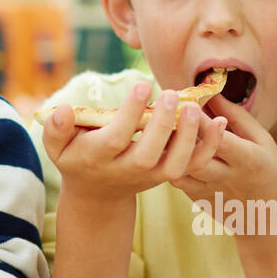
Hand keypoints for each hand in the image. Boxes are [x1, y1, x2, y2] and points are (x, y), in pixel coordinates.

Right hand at [42, 80, 226, 208]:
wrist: (99, 192)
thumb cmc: (77, 157)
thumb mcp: (57, 146)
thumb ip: (56, 128)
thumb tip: (62, 110)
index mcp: (100, 157)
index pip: (117, 138)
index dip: (130, 113)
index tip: (141, 85)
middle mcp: (128, 169)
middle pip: (149, 153)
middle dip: (163, 124)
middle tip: (172, 94)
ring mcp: (152, 175)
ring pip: (176, 163)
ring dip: (190, 137)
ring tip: (196, 107)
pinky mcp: (168, 175)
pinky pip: (194, 165)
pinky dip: (209, 146)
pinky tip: (220, 122)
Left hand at [169, 96, 276, 231]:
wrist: (269, 220)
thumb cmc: (270, 173)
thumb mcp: (263, 142)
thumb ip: (237, 118)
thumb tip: (212, 94)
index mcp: (249, 161)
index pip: (220, 140)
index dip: (201, 120)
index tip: (187, 98)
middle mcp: (228, 179)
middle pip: (195, 156)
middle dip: (178, 131)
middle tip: (163, 108)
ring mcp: (210, 192)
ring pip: (179, 169)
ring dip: (168, 147)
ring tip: (158, 124)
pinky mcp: (197, 201)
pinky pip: (177, 179)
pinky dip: (169, 161)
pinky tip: (164, 144)